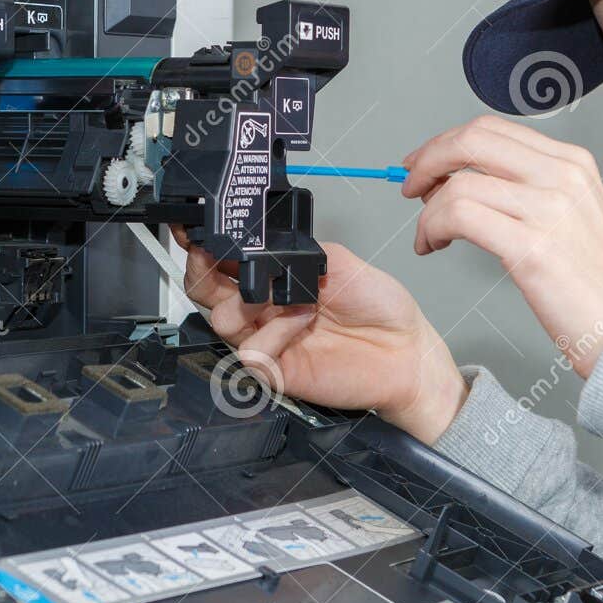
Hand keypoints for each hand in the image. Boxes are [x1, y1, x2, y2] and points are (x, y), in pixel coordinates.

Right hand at [174, 228, 468, 442]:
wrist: (406, 352)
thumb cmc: (381, 308)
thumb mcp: (338, 260)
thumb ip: (295, 251)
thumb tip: (259, 244)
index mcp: (275, 277)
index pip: (225, 260)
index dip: (205, 245)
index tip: (196, 232)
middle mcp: (265, 307)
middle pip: (206, 290)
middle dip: (203, 270)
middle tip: (217, 259)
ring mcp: (268, 338)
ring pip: (220, 320)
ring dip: (246, 303)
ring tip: (290, 300)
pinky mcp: (277, 370)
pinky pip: (250, 353)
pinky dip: (271, 335)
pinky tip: (300, 325)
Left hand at [401, 115, 602, 377]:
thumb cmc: (595, 286)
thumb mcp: (572, 216)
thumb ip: (528, 189)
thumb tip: (463, 178)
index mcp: (572, 162)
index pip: (492, 130)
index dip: (446, 142)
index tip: (426, 164)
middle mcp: (563, 175)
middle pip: (471, 140)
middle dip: (428, 160)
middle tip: (410, 186)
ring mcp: (549, 208)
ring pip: (459, 182)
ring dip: (427, 209)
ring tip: (428, 235)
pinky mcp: (532, 247)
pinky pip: (459, 216)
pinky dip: (433, 227)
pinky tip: (434, 245)